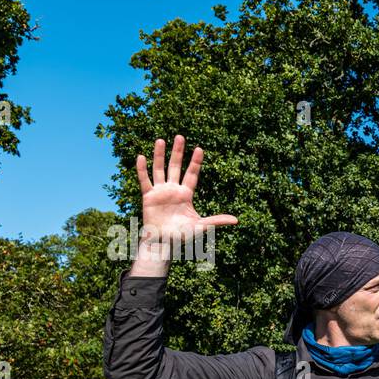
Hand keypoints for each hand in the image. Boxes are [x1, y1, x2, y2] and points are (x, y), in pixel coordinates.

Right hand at [135, 135, 236, 250]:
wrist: (164, 242)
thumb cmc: (182, 236)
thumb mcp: (201, 226)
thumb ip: (216, 221)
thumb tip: (236, 221)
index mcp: (186, 195)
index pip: (192, 174)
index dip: (195, 162)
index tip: (200, 148)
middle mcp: (173, 190)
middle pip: (175, 167)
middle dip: (178, 152)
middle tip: (180, 136)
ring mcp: (160, 192)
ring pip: (160, 169)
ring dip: (159, 156)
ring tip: (161, 140)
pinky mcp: (148, 197)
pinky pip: (145, 180)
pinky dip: (142, 169)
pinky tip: (141, 157)